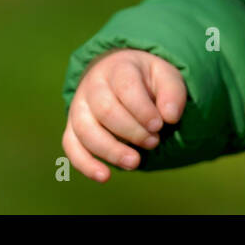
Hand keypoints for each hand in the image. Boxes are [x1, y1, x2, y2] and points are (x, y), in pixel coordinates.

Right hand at [62, 49, 187, 182]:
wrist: (119, 75)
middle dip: (132, 131)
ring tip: (135, 162)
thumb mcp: (165, 76)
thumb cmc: (146, 80)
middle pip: (105, 110)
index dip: (142, 109)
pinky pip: (71, 146)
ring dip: (111, 150)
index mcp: (118, 68)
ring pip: (85, 129)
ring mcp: (79, 106)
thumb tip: (171, 117)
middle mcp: (93, 85)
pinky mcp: (73, 127)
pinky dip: (85, 163)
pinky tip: (104, 176)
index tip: (159, 125)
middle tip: (153, 142)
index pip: (125, 87)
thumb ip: (173, 93)